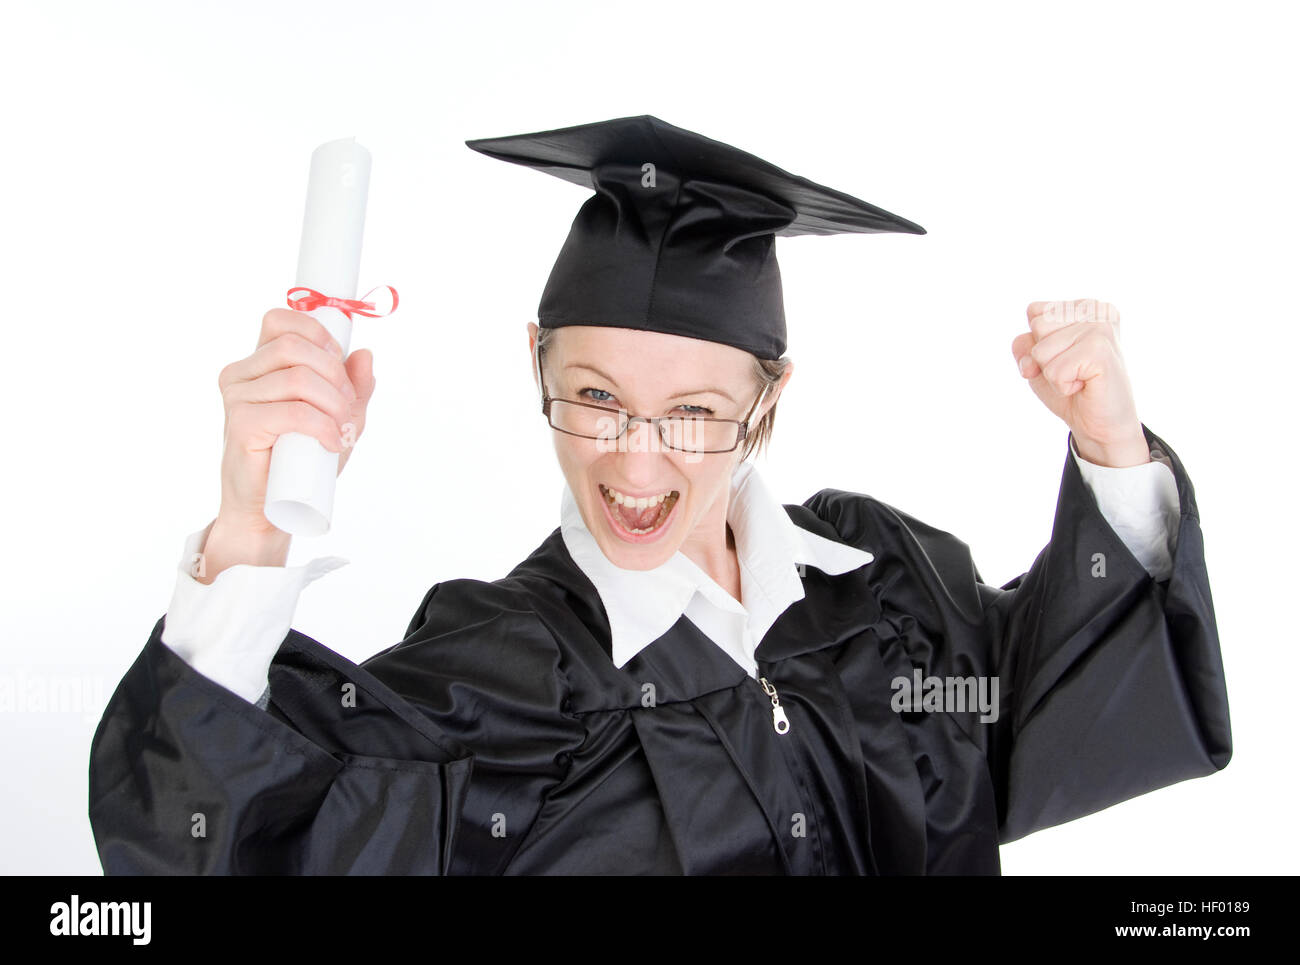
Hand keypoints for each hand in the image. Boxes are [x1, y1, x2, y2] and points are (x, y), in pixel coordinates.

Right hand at [216, 307, 377, 535]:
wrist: (271, 510)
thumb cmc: (301, 462)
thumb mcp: (337, 418)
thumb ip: (353, 387)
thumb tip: (365, 355)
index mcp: (259, 364)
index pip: (281, 320)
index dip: (317, 333)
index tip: (339, 362)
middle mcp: (242, 374)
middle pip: (295, 346)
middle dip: (335, 374)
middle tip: (348, 406)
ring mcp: (237, 398)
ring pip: (298, 377)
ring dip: (334, 404)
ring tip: (341, 429)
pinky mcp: (241, 425)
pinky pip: (294, 412)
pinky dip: (322, 425)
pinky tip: (331, 442)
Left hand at [1010, 299, 1148, 467]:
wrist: (1100, 423)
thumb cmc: (1070, 386)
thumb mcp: (1038, 360)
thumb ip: (1024, 344)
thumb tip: (1030, 359)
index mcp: (1084, 305)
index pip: (1035, 311)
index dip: (1037, 342)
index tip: (1064, 356)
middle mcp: (1096, 309)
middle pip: (1037, 327)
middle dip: (1044, 357)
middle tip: (1072, 370)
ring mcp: (1101, 327)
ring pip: (1041, 350)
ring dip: (1054, 374)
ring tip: (1079, 377)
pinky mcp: (1100, 350)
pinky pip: (1054, 370)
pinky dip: (1062, 386)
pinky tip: (1085, 386)